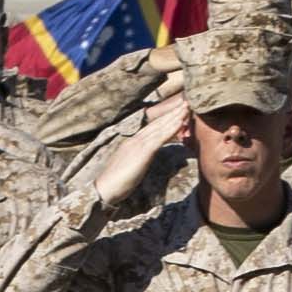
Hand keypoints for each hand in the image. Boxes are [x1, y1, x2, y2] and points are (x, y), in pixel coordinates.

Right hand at [81, 95, 191, 210]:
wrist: (105, 188)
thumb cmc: (116, 182)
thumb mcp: (131, 166)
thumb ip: (139, 159)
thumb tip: (145, 158)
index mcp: (132, 143)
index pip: (151, 128)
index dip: (164, 119)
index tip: (176, 112)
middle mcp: (135, 139)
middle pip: (157, 123)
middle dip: (172, 113)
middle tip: (186, 102)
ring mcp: (138, 144)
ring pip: (160, 127)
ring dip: (175, 116)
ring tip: (187, 107)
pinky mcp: (143, 151)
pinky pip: (160, 138)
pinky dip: (171, 128)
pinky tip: (181, 122)